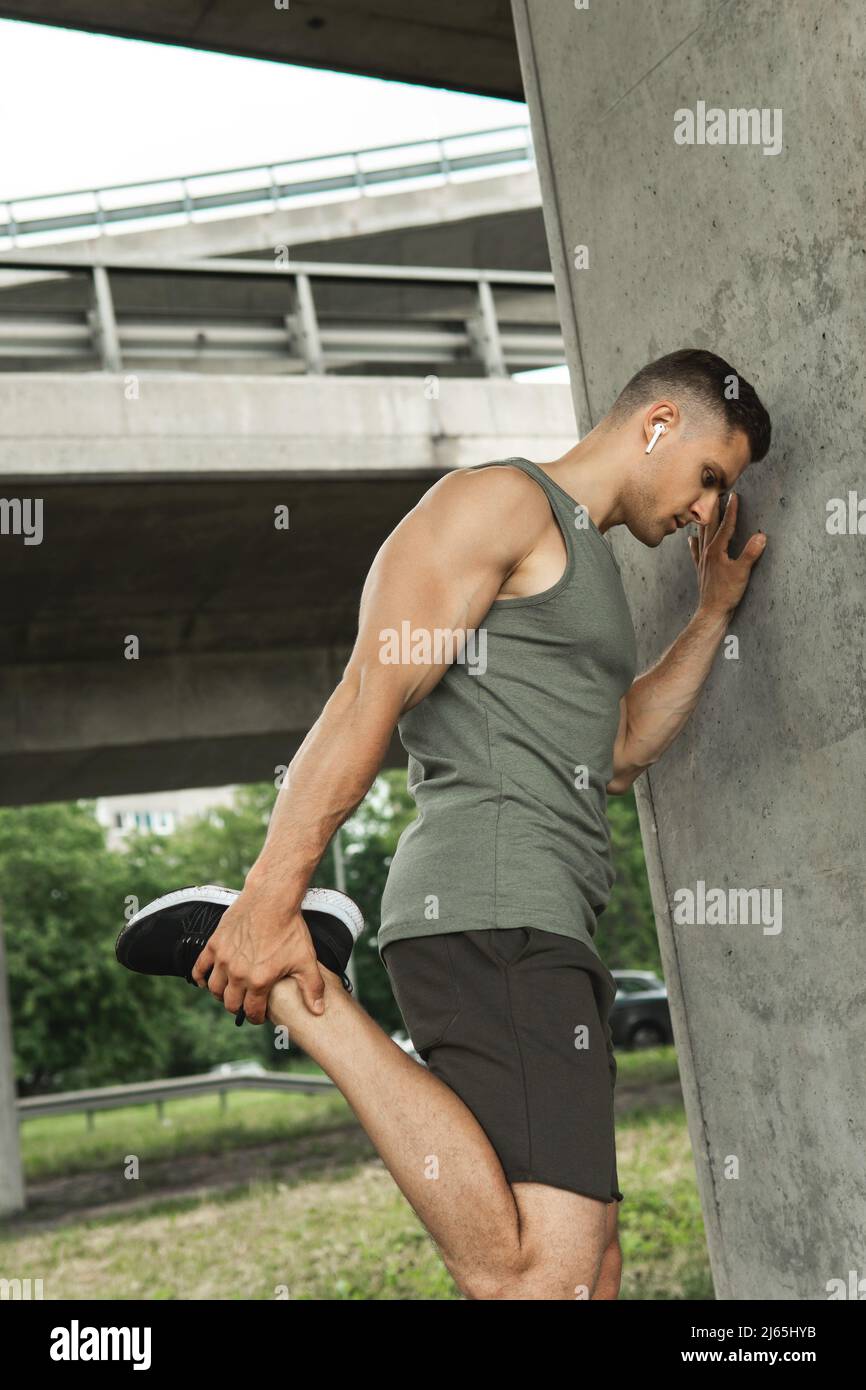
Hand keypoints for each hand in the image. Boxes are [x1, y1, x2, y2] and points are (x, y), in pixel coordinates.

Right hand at [191, 885, 325, 1024]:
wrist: (273, 899)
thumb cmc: (289, 928)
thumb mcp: (306, 960)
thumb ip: (312, 988)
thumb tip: (318, 1010)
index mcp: (259, 980)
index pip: (252, 1011)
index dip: (257, 1017)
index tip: (259, 1016)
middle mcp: (238, 973)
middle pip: (231, 1003)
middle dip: (238, 1008)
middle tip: (245, 1004)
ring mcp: (223, 958)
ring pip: (214, 989)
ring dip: (221, 995)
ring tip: (229, 993)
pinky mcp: (214, 944)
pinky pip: (199, 967)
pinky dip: (200, 978)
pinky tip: (205, 981)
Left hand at [688, 491, 765, 616]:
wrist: (712, 610)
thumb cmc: (727, 593)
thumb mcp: (742, 572)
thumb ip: (751, 553)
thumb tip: (761, 536)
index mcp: (716, 550)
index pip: (726, 525)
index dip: (731, 510)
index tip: (734, 495)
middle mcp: (707, 551)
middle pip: (710, 526)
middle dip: (715, 510)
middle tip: (717, 495)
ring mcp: (702, 560)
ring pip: (702, 536)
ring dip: (704, 522)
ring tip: (704, 510)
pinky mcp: (701, 569)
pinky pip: (696, 551)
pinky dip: (695, 543)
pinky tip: (691, 539)